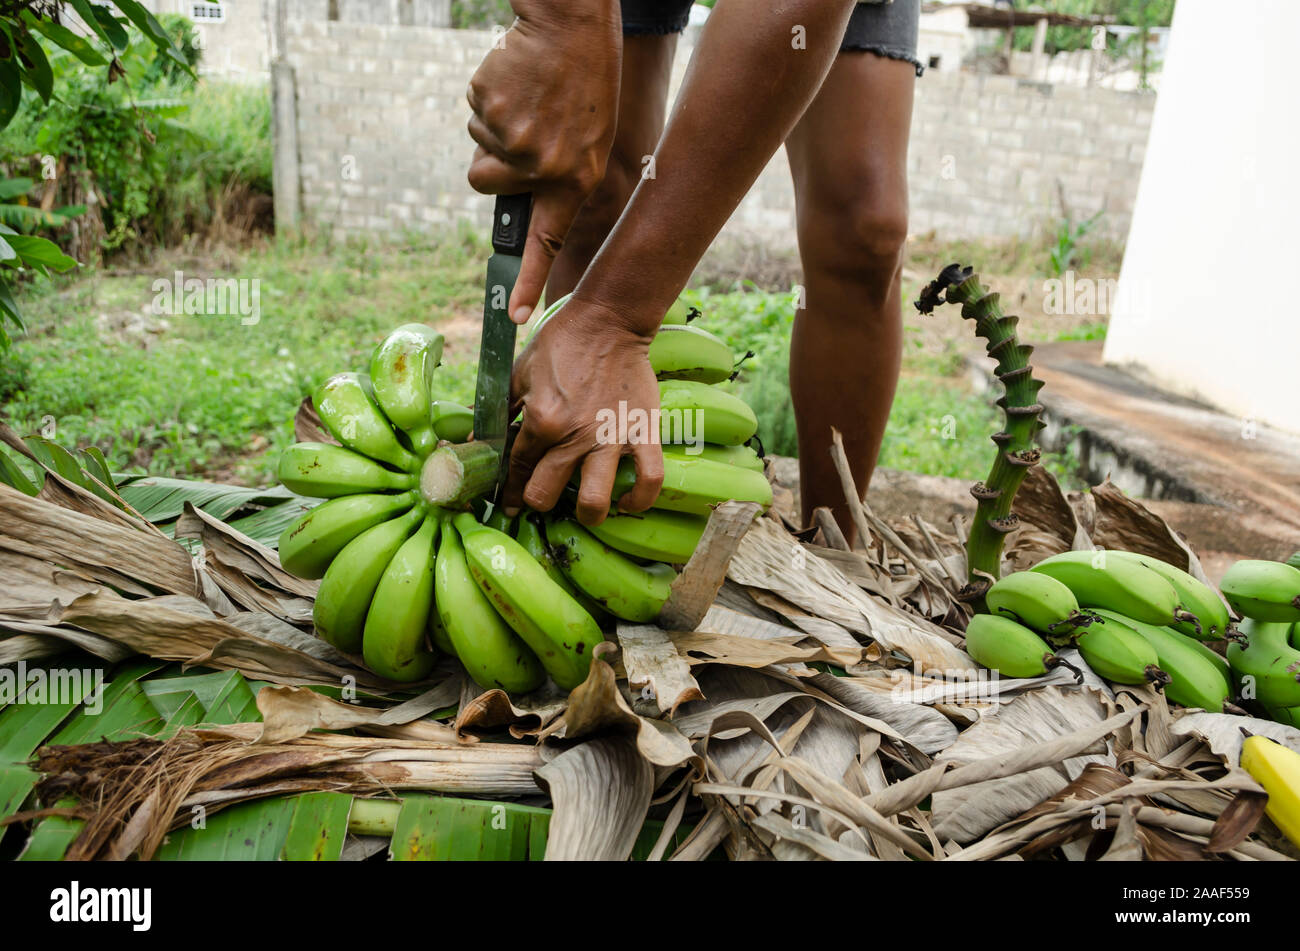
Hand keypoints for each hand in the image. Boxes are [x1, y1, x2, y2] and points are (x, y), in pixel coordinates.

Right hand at [466, 3, 620, 323]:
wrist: (574, 25)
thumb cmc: (585, 80)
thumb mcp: (589, 137)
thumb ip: (556, 174)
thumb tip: (516, 197)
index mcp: (576, 179)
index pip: (549, 242)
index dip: (531, 282)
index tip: (515, 316)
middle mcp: (545, 168)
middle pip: (484, 183)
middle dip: (491, 160)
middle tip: (523, 125)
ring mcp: (516, 142)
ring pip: (477, 149)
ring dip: (492, 125)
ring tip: (529, 96)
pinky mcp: (492, 112)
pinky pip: (473, 114)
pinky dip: (487, 97)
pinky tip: (517, 80)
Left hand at [503, 299, 663, 525]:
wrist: (609, 320)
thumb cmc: (562, 342)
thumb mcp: (520, 372)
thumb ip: (501, 409)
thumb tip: (479, 437)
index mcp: (542, 419)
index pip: (517, 468)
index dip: (508, 490)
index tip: (509, 502)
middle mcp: (575, 436)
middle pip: (546, 494)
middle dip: (537, 501)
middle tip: (540, 499)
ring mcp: (612, 437)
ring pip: (595, 500)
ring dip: (586, 513)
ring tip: (585, 510)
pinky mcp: (643, 432)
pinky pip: (649, 479)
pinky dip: (639, 499)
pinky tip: (627, 503)